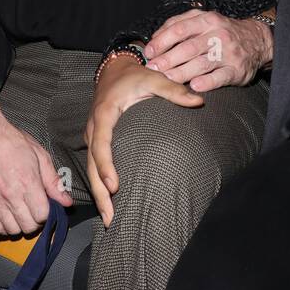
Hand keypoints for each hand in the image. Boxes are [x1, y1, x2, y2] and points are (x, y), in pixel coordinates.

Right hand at [0, 108, 70, 236]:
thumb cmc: (15, 143)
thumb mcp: (41, 156)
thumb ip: (54, 182)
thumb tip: (67, 202)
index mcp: (28, 182)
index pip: (43, 215)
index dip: (47, 212)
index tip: (45, 205)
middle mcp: (11, 195)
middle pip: (28, 226)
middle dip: (36, 221)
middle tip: (35, 210)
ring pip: (12, 230)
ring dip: (20, 225)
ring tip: (22, 213)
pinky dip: (3, 227)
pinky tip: (8, 216)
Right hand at [86, 55, 203, 225]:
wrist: (115, 69)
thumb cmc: (135, 76)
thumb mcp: (153, 78)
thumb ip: (174, 90)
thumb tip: (198, 101)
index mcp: (105, 114)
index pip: (101, 144)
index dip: (106, 167)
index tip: (114, 186)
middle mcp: (94, 128)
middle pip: (92, 165)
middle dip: (100, 192)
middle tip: (110, 217)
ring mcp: (93, 136)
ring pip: (91, 169)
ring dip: (99, 195)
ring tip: (110, 219)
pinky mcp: (96, 142)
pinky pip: (95, 166)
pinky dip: (100, 185)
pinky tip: (109, 203)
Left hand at [143, 10, 272, 90]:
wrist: (256, 41)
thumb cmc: (221, 31)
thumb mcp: (203, 19)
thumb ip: (179, 24)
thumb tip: (155, 37)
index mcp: (207, 20)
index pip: (179, 29)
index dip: (162, 41)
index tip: (149, 52)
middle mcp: (218, 35)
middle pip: (188, 48)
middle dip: (167, 59)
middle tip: (153, 68)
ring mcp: (228, 53)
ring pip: (201, 63)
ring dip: (180, 73)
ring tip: (166, 79)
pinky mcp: (236, 70)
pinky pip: (219, 77)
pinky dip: (206, 82)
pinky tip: (193, 86)